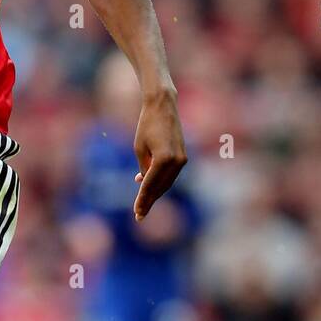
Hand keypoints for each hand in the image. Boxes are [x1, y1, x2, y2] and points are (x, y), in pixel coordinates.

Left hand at [133, 87, 186, 220]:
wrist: (163, 106)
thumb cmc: (147, 125)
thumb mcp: (139, 149)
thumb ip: (144, 168)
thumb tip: (145, 182)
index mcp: (163, 160)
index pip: (150, 185)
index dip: (143, 200)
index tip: (138, 213)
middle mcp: (176, 162)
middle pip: (160, 188)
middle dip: (150, 201)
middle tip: (140, 215)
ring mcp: (182, 160)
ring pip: (167, 183)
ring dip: (155, 192)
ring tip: (143, 204)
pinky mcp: (183, 156)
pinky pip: (170, 174)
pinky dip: (160, 181)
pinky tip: (147, 185)